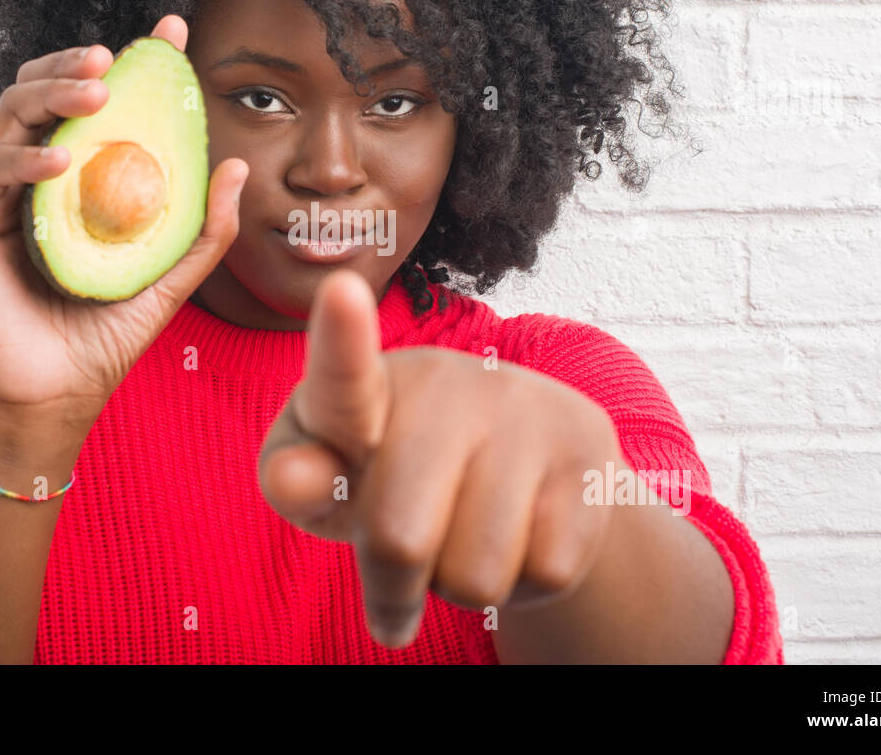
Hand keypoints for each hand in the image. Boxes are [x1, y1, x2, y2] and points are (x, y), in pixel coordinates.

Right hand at [0, 15, 245, 445]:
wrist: (56, 391)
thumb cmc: (106, 334)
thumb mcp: (169, 276)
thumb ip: (203, 228)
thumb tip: (237, 165)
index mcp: (79, 179)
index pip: (102, 107)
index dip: (134, 65)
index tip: (171, 32)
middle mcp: (34, 175)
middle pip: (46, 93)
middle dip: (76, 63)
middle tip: (116, 57)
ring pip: (12, 113)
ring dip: (52, 90)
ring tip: (97, 91)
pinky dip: (25, 156)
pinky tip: (61, 159)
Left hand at [257, 269, 621, 647]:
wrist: (517, 471)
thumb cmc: (392, 473)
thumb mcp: (331, 476)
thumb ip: (297, 478)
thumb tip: (292, 478)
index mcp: (368, 386)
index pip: (346, 369)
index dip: (341, 335)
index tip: (339, 292)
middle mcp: (448, 383)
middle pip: (398, 539)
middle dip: (392, 589)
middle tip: (401, 573)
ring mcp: (525, 409)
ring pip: (478, 576)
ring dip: (460, 587)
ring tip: (465, 537)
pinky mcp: (588, 449)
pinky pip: (546, 575)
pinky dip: (524, 586)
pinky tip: (520, 538)